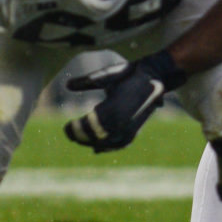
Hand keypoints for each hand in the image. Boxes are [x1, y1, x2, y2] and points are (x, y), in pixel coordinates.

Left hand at [63, 51, 186, 152]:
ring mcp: (129, 128)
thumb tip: (67, 84)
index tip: (66, 127)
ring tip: (79, 139)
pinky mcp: (135, 130)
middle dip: (81, 136)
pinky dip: (107, 147)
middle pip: (95, 137)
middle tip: (69, 133)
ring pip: (106, 143)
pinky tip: (98, 148)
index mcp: (113, 108)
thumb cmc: (130, 74)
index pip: (88, 126)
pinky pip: (119, 145)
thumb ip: (87, 82)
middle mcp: (121, 122)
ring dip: (91, 142)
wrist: (155, 76)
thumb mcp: (108, 75)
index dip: (76, 129)